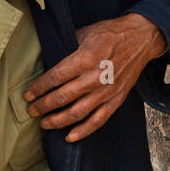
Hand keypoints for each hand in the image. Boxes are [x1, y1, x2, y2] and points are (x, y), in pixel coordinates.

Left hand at [23, 12, 167, 141]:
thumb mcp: (85, 33)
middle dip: (43, 106)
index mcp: (85, 59)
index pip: (55, 78)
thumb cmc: (110, 34)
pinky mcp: (116, 100)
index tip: (28, 95)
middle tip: (32, 111)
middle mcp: (94, 78)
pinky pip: (98, 120)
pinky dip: (83, 131)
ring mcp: (106, 91)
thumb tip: (47, 60)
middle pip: (62, 98)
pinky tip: (69, 137)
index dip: (39, 89)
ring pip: (77, 113)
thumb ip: (67, 48)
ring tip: (44, 123)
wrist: (141, 39)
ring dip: (57, 121)